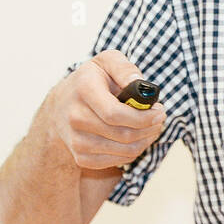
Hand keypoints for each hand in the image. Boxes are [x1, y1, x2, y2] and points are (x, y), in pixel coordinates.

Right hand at [47, 50, 166, 169]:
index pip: (115, 114)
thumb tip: (139, 83)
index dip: (143, 117)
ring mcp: (76, 140)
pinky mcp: (80, 157)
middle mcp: (76, 117)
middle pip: (123, 134)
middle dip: (150, 128)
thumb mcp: (107, 62)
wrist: (63, 102)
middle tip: (160, 118)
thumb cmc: (93, 79)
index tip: (159, 111)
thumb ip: (124, 68)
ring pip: (123, 150)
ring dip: (146, 140)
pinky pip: (116, 161)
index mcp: (84, 90)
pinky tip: (138, 138)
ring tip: (152, 127)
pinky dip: (134, 152)